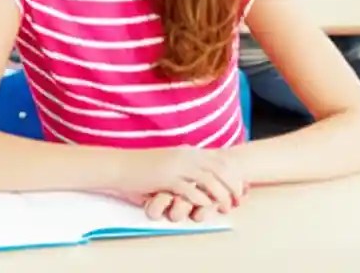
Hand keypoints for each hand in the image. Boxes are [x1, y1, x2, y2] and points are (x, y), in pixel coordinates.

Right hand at [115, 147, 246, 220]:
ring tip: (225, 207)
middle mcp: (185, 156)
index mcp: (188, 151)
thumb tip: (204, 177)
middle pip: (222, 169)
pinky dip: (202, 201)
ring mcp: (176, 166)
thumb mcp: (169, 162)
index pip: (221, 159)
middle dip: (234, 186)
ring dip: (221, 196)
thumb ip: (187, 166)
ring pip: (211, 181)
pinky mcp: (167, 179)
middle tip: (238, 201)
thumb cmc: (141, 168)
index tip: (241, 188)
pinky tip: (203, 207)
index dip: (235, 174)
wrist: (118, 166)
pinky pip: (193, 191)